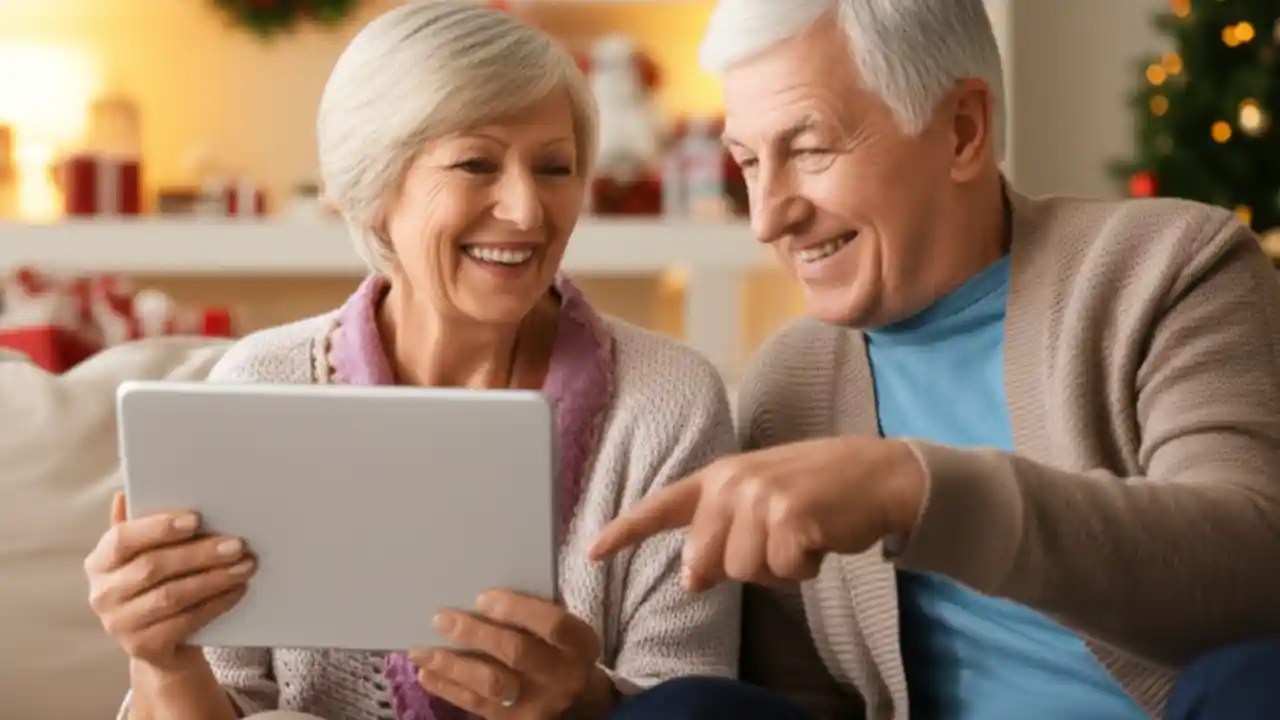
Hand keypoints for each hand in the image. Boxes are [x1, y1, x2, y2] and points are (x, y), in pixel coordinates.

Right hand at [85, 492, 256, 671]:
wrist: (162, 644)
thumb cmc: (157, 585)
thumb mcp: (146, 554)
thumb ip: (142, 527)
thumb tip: (127, 493)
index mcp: (101, 562)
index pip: (122, 539)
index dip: (158, 528)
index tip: (196, 518)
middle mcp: (103, 594)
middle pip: (153, 567)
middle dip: (199, 554)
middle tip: (237, 544)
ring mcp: (120, 624)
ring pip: (172, 596)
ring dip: (214, 578)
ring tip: (246, 565)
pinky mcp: (143, 648)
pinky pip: (185, 622)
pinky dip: (216, 604)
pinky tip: (237, 589)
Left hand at [412, 591, 614, 719]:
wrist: (581, 708)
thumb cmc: (564, 655)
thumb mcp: (567, 634)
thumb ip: (538, 615)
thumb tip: (484, 598)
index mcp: (580, 646)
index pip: (553, 624)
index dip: (516, 609)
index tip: (482, 597)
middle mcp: (562, 677)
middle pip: (517, 652)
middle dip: (475, 633)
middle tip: (441, 619)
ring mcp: (538, 705)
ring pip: (491, 683)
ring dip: (452, 664)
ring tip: (421, 650)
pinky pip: (477, 705)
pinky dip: (448, 688)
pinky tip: (427, 673)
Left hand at [590, 436, 925, 590]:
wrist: (879, 473)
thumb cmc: (820, 490)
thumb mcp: (763, 499)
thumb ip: (721, 531)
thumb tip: (691, 580)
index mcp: (720, 475)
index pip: (662, 506)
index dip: (625, 532)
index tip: (592, 552)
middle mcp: (732, 483)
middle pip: (707, 561)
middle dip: (742, 566)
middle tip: (780, 538)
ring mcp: (760, 499)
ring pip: (746, 573)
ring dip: (779, 568)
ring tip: (803, 535)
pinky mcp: (790, 519)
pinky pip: (784, 573)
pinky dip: (806, 568)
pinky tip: (821, 539)